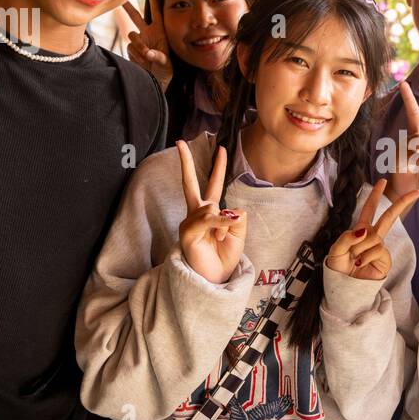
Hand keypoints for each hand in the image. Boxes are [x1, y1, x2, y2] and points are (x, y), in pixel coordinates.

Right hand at [122, 0, 173, 90]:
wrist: (155, 80)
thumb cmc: (165, 71)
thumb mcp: (166, 64)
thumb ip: (158, 56)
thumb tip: (148, 53)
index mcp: (160, 32)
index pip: (156, 14)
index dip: (154, 3)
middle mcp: (148, 34)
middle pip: (136, 16)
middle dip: (129, 7)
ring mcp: (139, 41)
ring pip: (132, 36)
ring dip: (138, 46)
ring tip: (147, 57)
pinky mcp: (132, 49)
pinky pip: (129, 47)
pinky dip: (135, 55)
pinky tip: (142, 62)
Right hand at [177, 140, 246, 284]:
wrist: (215, 278)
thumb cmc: (225, 257)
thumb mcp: (239, 233)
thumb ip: (237, 217)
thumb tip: (225, 210)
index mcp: (210, 212)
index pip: (213, 184)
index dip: (218, 167)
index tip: (221, 148)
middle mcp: (197, 213)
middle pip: (189, 183)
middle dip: (185, 162)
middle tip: (179, 142)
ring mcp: (189, 222)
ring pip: (213, 208)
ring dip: (224, 225)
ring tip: (220, 239)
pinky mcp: (187, 233)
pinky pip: (208, 219)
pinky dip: (218, 225)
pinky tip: (219, 233)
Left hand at [325, 178, 418, 281]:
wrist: (344, 287)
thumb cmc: (338, 268)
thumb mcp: (335, 250)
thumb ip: (346, 237)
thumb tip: (364, 230)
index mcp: (360, 230)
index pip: (369, 209)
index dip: (375, 195)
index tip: (382, 181)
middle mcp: (372, 236)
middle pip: (389, 216)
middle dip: (402, 203)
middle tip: (417, 192)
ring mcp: (379, 247)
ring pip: (374, 237)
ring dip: (360, 248)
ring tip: (354, 259)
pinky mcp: (385, 259)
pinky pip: (376, 249)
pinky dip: (365, 256)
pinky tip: (361, 264)